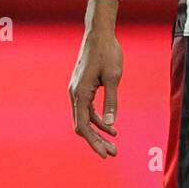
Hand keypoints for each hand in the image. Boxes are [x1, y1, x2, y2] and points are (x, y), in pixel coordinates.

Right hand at [69, 0, 121, 157]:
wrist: (99, 33)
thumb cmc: (107, 52)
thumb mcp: (114, 77)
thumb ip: (111, 101)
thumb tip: (111, 123)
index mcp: (80, 93)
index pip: (83, 125)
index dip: (93, 142)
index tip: (104, 154)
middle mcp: (74, 93)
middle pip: (82, 125)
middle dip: (96, 140)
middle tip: (112, 153)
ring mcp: (77, 90)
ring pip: (85, 118)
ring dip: (99, 131)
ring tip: (113, 144)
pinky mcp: (82, 87)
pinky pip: (88, 109)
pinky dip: (98, 119)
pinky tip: (111, 127)